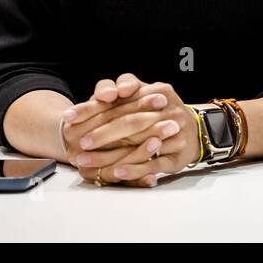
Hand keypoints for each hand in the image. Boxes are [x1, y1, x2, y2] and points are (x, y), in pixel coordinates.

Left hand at [60, 73, 200, 187]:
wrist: (193, 129)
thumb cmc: (160, 112)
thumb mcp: (145, 95)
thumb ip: (123, 91)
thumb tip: (98, 97)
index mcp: (159, 91)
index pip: (123, 98)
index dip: (94, 108)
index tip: (69, 117)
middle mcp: (170, 110)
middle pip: (132, 121)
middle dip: (103, 133)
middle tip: (80, 143)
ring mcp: (176, 133)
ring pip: (141, 144)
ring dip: (112, 155)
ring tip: (87, 162)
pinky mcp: (178, 155)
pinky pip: (154, 164)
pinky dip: (134, 169)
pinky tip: (116, 172)